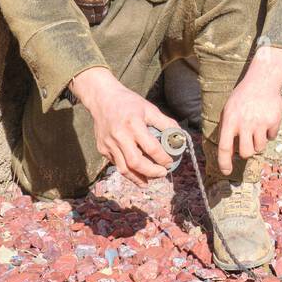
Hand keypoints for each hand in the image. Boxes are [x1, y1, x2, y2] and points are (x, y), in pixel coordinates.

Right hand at [71, 67, 175, 185]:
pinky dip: (127, 171)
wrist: (102, 99)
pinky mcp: (102, 149)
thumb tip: (179, 136)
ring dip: (138, 178)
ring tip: (149, 181)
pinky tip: (136, 172)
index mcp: (133, 124)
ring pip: (123, 169)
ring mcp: (109, 144)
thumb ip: (165, 122)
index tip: (170, 163)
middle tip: (162, 173)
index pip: (151, 148)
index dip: (163, 158)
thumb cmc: (128, 103)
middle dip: (151, 172)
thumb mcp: (149, 108)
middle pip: (136, 163)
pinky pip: (116, 164)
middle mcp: (119, 136)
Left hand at [216, 45, 281, 174]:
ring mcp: (260, 123)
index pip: (225, 147)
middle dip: (247, 152)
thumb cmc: (243, 97)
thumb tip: (228, 151)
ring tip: (257, 129)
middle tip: (248, 144)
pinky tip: (267, 120)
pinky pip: (271, 137)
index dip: (225, 163)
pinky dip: (269, 133)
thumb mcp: (229, 109)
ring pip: (259, 148)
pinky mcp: (273, 121)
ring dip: (258, 143)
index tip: (227, 172)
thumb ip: (227, 129)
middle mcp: (245, 123)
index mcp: (230, 120)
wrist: (263, 80)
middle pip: (245, 153)